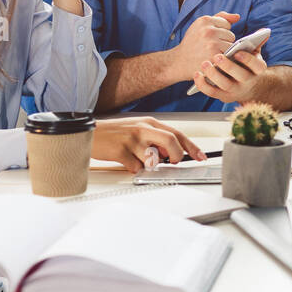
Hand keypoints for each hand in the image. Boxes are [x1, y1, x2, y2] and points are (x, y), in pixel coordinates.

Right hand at [90, 116, 205, 171]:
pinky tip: (126, 160)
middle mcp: (144, 128)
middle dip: (177, 156)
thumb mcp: (139, 130)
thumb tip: (170, 154)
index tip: (200, 157)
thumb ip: (156, 139)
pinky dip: (134, 168)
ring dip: (148, 164)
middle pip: (172, 142)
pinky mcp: (121, 151)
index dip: (192, 147)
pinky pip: (136, 167)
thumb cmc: (115, 133)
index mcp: (150, 123)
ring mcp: (132, 139)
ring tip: (137, 157)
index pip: (178, 134)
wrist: (91, 133)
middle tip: (174, 162)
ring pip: (153, 159)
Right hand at [170, 11, 240, 82]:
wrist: (178, 62)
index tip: (209, 38)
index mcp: (204, 20)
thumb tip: (238, 17)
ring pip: (231, 46)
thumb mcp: (201, 26)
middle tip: (209, 48)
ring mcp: (212, 43)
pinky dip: (224, 60)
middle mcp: (208, 30)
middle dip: (223, 42)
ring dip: (224, 51)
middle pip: (231, 35)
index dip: (220, 33)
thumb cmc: (192, 43)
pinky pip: (229, 56)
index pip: (227, 24)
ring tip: (211, 54)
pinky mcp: (214, 56)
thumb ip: (220, 18)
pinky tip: (214, 60)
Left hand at [190, 37, 268, 103]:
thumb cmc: (245, 64)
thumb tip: (263, 31)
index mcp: (257, 70)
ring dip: (214, 75)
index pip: (257, 66)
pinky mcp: (223, 95)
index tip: (237, 52)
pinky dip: (203, 85)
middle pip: (241, 76)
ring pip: (225, 85)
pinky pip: (212, 92)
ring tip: (205, 63)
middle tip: (217, 56)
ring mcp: (235, 90)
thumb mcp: (253, 54)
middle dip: (229, 66)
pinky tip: (197, 74)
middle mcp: (248, 81)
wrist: (242, 86)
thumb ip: (255, 42)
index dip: (248, 60)